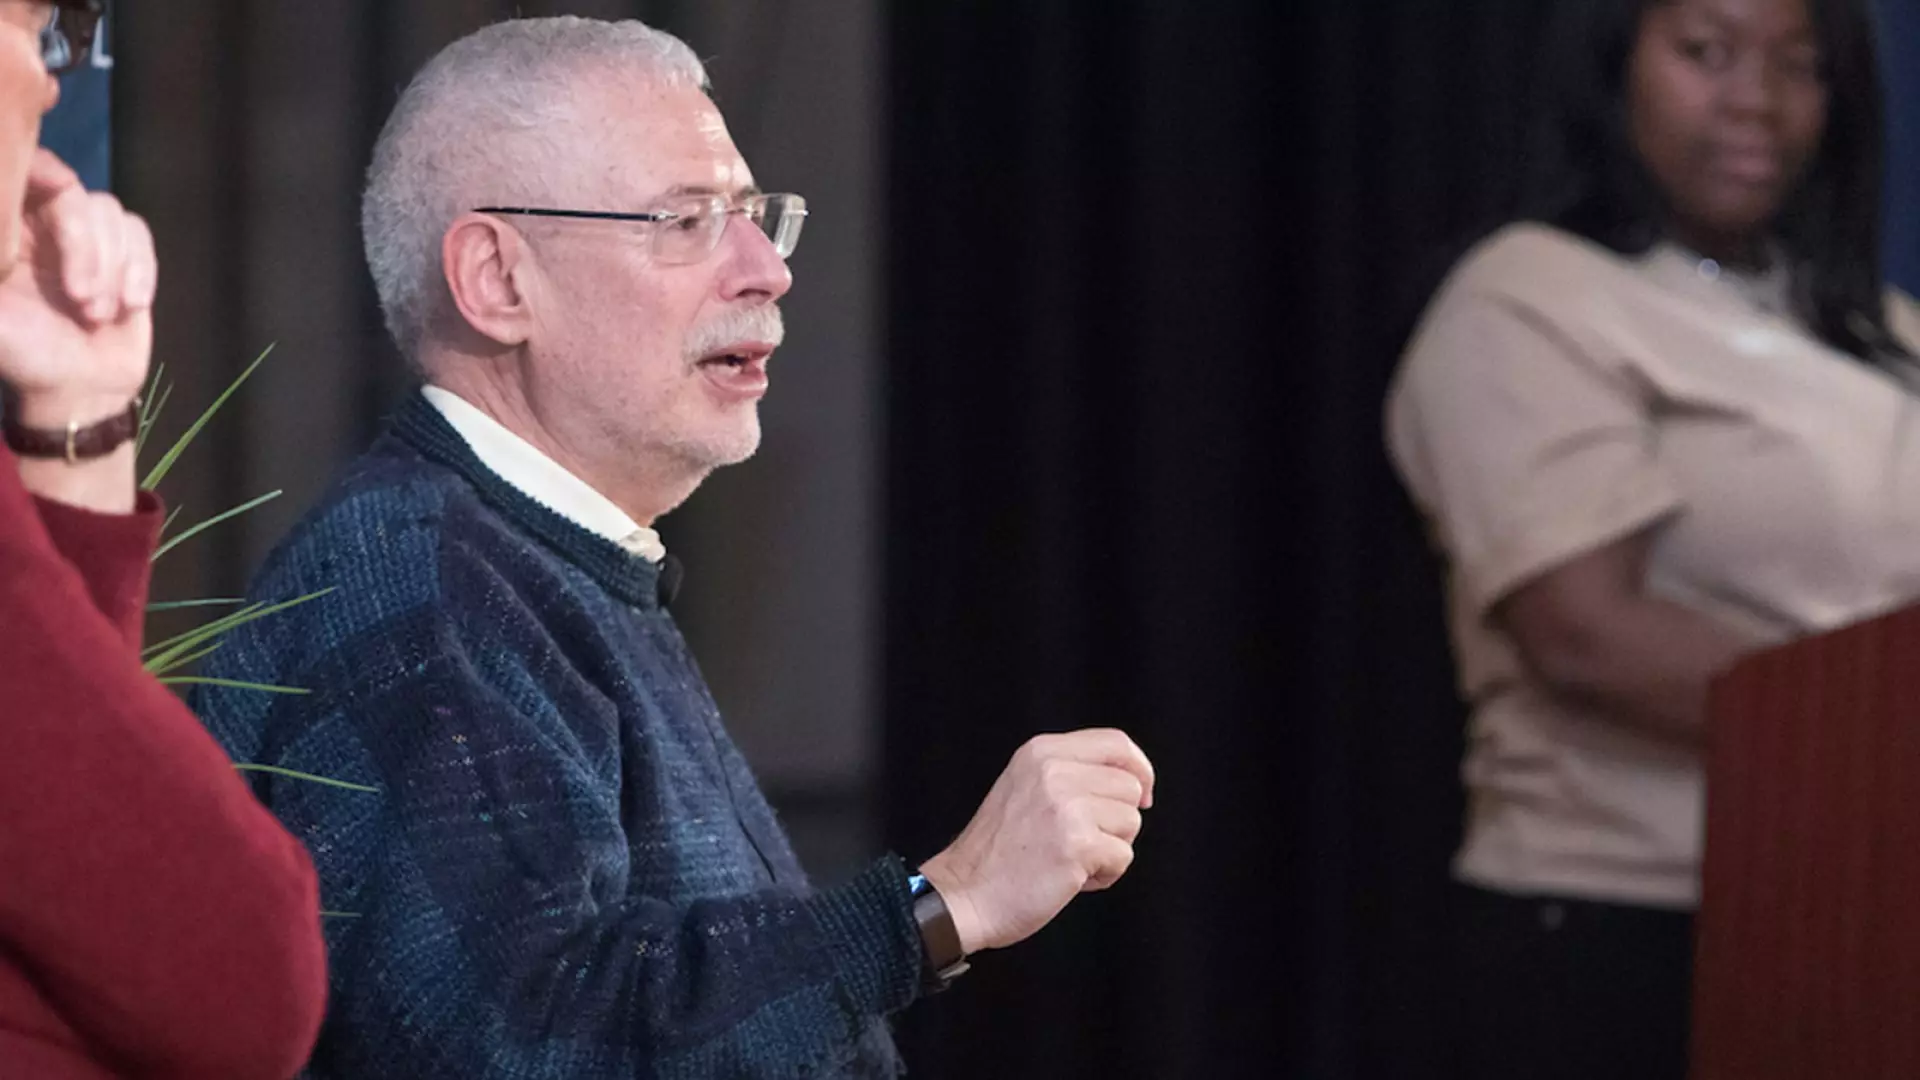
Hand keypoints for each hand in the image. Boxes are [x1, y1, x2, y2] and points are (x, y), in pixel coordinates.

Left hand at [0, 149, 155, 428]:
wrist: (80, 390)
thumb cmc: (25, 355)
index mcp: (9, 230)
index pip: (28, 172)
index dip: (46, 176)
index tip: (58, 194)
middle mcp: (45, 225)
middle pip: (74, 196)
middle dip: (84, 250)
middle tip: (80, 301)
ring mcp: (90, 239)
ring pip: (110, 215)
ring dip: (112, 268)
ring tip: (98, 315)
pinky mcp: (128, 256)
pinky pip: (140, 237)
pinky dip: (141, 271)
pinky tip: (131, 305)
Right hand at [917, 729, 1153, 953]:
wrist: (963, 894)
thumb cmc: (996, 853)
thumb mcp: (1025, 788)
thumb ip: (1069, 774)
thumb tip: (1133, 782)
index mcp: (1041, 752)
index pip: (1115, 743)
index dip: (1139, 768)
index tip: (1142, 794)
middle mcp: (1054, 770)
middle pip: (1129, 786)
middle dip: (1117, 820)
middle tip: (1082, 842)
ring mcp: (1066, 806)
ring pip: (1131, 822)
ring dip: (1110, 849)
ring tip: (1070, 860)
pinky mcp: (1077, 843)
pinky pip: (1122, 856)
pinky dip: (1104, 875)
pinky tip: (1071, 879)